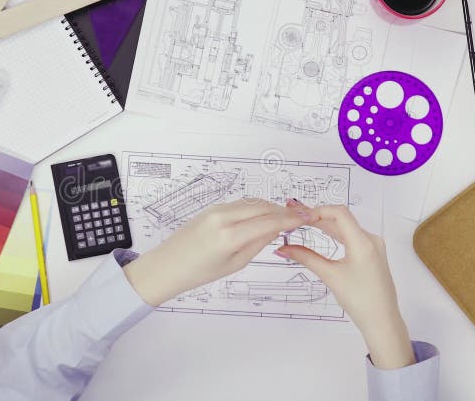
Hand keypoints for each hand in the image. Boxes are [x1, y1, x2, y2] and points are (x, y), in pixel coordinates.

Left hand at [123, 198, 315, 306]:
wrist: (167, 266)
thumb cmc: (198, 272)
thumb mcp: (235, 264)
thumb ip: (258, 243)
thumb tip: (276, 229)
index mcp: (230, 236)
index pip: (269, 221)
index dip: (291, 219)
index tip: (307, 219)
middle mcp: (223, 217)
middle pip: (263, 206)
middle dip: (284, 211)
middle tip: (301, 217)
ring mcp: (216, 209)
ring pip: (252, 202)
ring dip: (270, 207)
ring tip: (285, 218)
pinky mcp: (212, 207)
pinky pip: (240, 203)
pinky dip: (256, 207)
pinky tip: (263, 216)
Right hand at [276, 201, 414, 369]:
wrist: (382, 320)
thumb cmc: (359, 300)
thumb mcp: (330, 276)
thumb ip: (306, 258)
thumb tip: (284, 248)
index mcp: (363, 242)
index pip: (339, 213)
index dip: (317, 210)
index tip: (298, 216)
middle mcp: (371, 239)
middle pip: (341, 219)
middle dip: (317, 217)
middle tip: (294, 216)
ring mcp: (373, 246)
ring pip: (346, 228)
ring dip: (325, 225)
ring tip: (303, 223)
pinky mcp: (371, 254)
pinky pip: (351, 237)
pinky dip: (335, 235)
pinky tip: (321, 234)